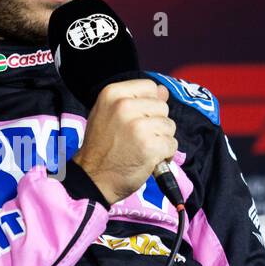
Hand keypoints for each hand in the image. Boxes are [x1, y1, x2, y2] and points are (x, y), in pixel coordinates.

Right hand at [72, 78, 176, 204]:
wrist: (92, 178)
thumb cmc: (101, 147)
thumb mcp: (109, 114)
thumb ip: (136, 99)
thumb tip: (163, 90)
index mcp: (112, 94)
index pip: (150, 87)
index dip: (148, 104)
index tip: (136, 119)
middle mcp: (124, 106)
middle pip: (162, 107)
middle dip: (156, 123)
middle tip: (137, 138)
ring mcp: (138, 127)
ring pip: (169, 125)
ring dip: (161, 139)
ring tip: (141, 148)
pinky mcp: (149, 146)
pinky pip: (172, 144)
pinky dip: (164, 154)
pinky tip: (148, 158)